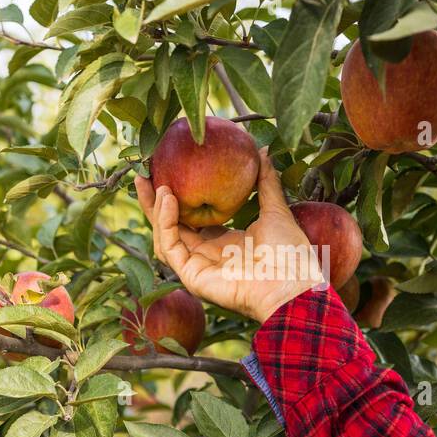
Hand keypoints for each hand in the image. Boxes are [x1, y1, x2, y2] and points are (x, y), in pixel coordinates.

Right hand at [135, 152, 324, 323]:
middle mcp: (207, 255)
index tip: (168, 171)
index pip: (192, 218)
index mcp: (225, 242)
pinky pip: (171, 248)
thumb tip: (264, 151)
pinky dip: (165, 224)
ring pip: (165, 237)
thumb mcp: (276, 210)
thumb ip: (267, 183)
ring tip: (156, 183)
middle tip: (143, 173)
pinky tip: (169, 199)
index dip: (178, 197)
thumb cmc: (290, 254)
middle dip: (153, 202)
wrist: (292, 285)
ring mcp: (198, 267)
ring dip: (156, 210)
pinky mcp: (193, 276)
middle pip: (171, 227)